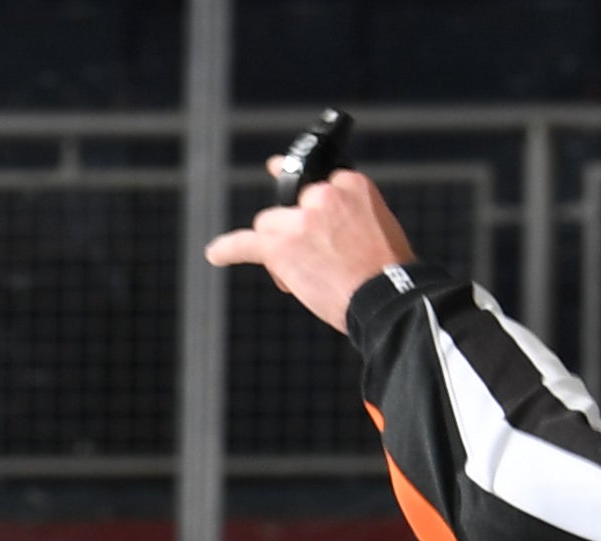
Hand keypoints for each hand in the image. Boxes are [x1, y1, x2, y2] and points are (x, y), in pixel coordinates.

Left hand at [203, 161, 417, 333]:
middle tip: (322, 260)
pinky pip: (244, 243)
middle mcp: (324, 194)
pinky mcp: (281, 245)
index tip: (314, 221)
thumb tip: (321, 218)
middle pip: (290, 209)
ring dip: (280, 249)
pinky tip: (215, 253)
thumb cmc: (385, 268)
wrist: (385, 295)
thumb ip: (348, 212)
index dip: (314, 213)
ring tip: (305, 275)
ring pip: (270, 227)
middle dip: (298, 233)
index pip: (317, 189)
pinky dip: (228, 249)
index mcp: (353, 185)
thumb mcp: (378, 223)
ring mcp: (301, 219)